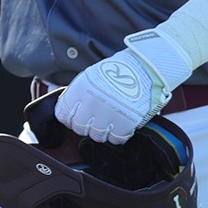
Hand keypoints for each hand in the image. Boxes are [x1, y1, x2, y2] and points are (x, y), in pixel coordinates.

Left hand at [55, 29, 193, 143]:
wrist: (145, 68)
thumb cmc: (117, 72)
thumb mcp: (89, 77)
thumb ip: (77, 95)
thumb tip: (69, 110)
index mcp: (79, 90)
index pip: (63, 115)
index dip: (69, 118)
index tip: (76, 117)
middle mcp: (91, 103)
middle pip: (79, 128)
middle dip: (85, 125)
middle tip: (94, 120)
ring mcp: (108, 115)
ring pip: (96, 136)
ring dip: (102, 131)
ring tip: (109, 122)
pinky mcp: (126, 123)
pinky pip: (116, 139)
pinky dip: (118, 135)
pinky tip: (120, 126)